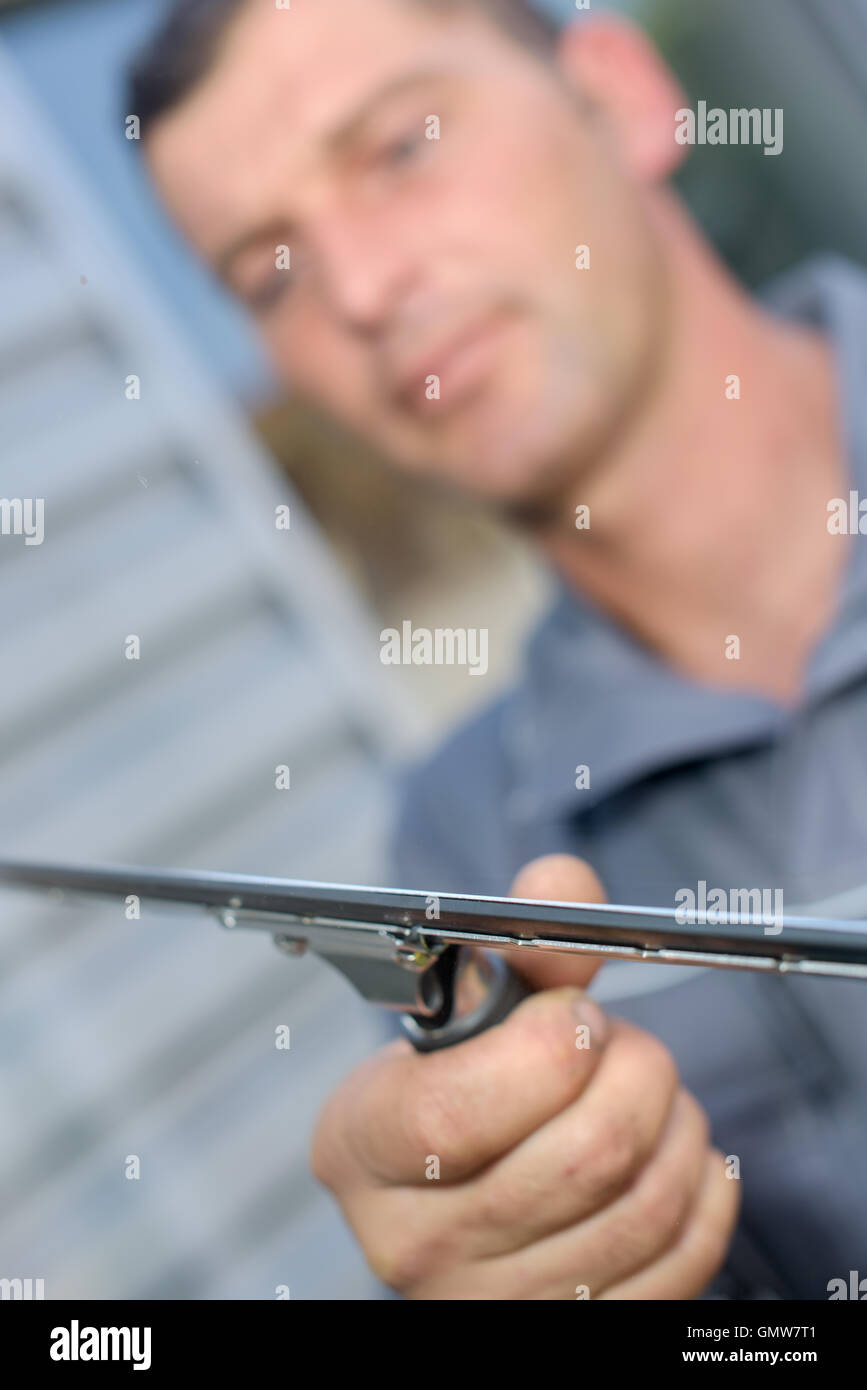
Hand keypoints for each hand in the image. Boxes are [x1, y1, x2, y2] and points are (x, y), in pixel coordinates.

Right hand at [311, 854, 738, 1297]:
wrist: (456, 1198)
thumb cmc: (459, 1092)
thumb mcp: (461, 1017)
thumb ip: (519, 946)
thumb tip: (561, 885)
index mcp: (363, 1148)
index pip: (457, 1111)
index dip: (546, 1047)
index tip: (570, 1016)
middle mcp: (414, 1243)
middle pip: (582, 1157)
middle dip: (633, 1069)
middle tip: (618, 1043)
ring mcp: (495, 1302)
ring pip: (643, 1204)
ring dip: (673, 1120)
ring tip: (642, 1092)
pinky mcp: (575, 1329)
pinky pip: (684, 1255)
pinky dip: (703, 1184)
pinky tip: (672, 1149)